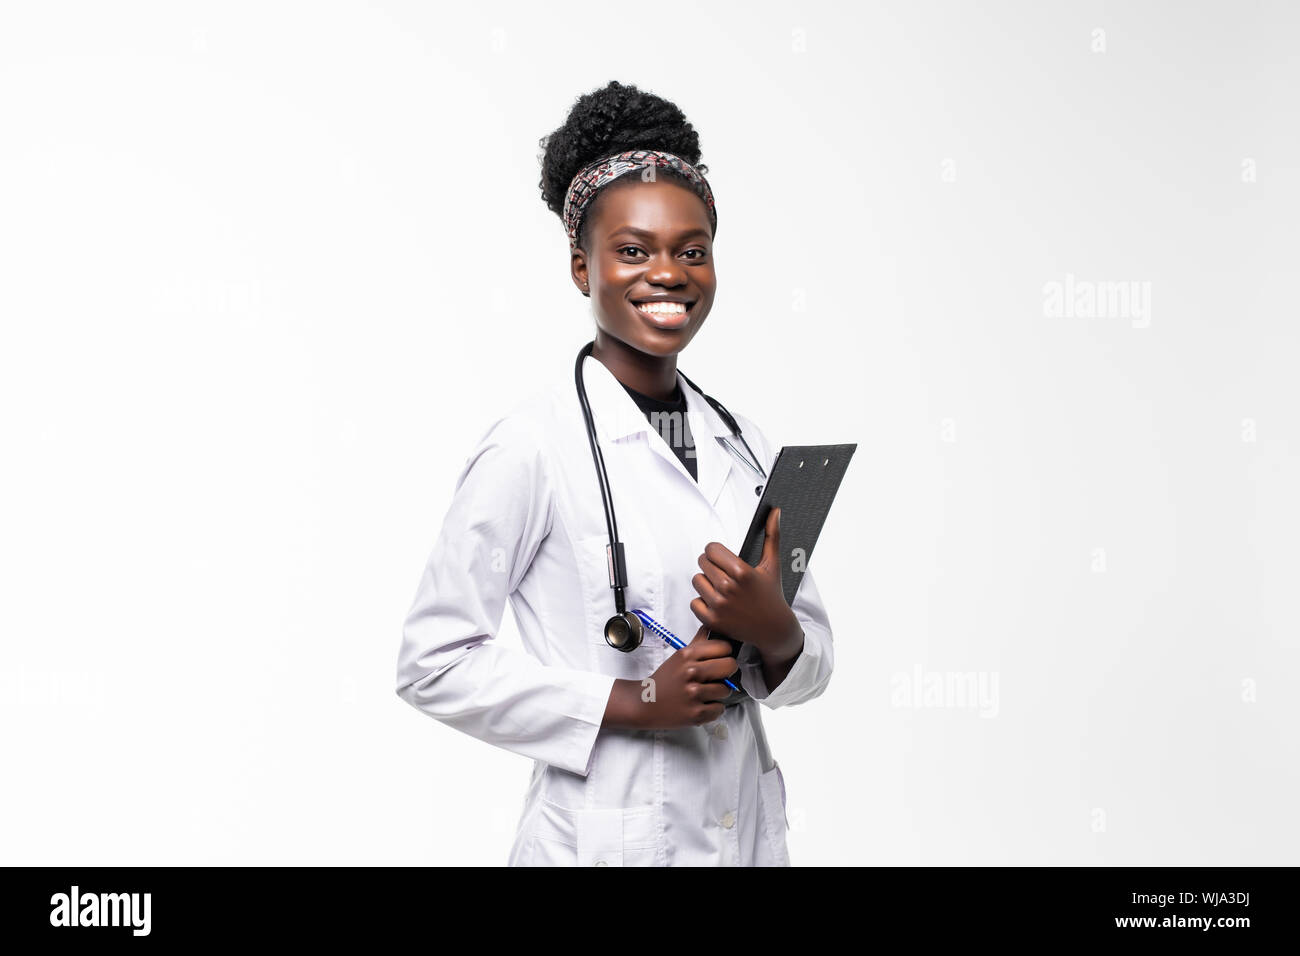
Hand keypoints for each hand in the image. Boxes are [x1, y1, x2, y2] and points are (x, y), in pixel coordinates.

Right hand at [603, 625, 736, 730]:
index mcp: (687, 655)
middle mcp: (690, 672)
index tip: (720, 660)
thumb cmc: (665, 680)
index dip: (725, 654)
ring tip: (706, 693)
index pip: (724, 647)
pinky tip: (702, 705)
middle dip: (727, 672)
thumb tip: (710, 626)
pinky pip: (720, 709)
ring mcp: (693, 694)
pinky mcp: (695, 713)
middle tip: (718, 677)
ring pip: (726, 690)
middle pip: (730, 666)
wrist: (645, 703)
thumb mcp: (678, 657)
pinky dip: (713, 709)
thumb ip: (698, 642)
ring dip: (719, 693)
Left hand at [690, 507, 802, 663]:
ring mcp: (719, 605)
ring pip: (697, 581)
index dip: (716, 553)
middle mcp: (729, 587)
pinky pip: (694, 602)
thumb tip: (775, 512)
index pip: (711, 549)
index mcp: (741, 571)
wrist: (773, 628)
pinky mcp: (712, 620)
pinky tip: (717, 603)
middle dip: (712, 567)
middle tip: (724, 575)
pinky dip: (702, 603)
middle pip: (702, 563)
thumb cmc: (772, 595)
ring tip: (722, 589)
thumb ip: (772, 535)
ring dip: (706, 583)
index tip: (724, 560)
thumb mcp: (772, 564)